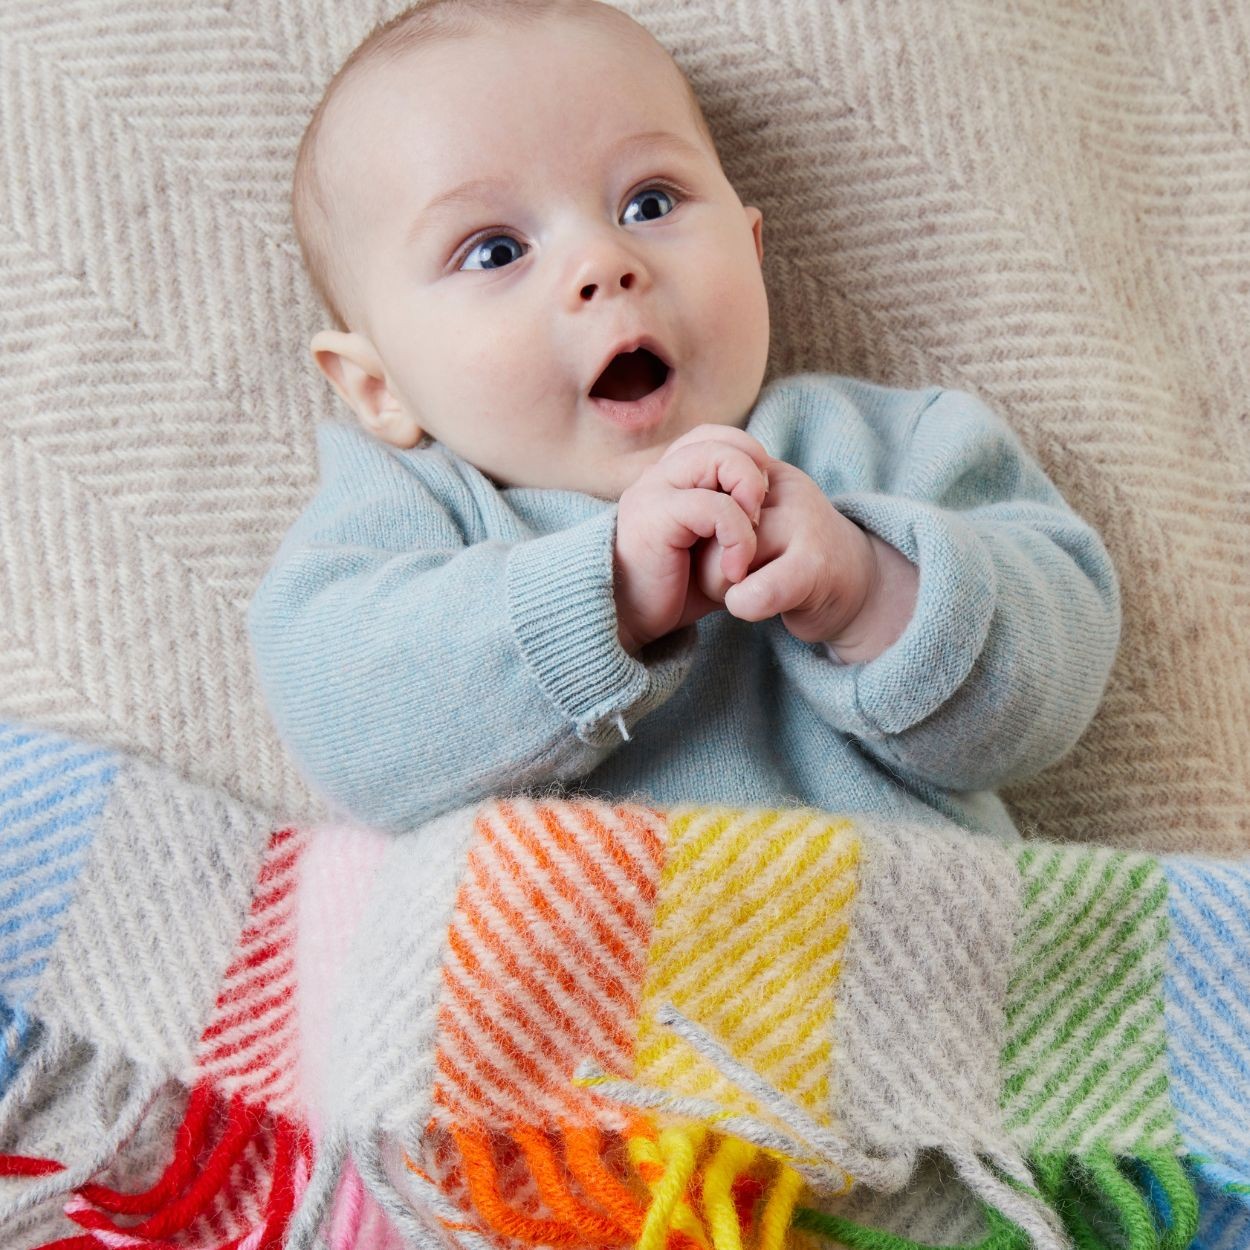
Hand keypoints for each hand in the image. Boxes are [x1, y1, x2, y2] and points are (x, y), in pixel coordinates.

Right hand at [614, 424, 771, 653]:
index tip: (761, 506)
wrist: (629, 624)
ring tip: (751, 537)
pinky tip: (736, 568)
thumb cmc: (674, 590)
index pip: (718, 437)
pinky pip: (712, 505)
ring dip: (748, 492)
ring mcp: (652, 492)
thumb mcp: (715, 550)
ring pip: (716, 457)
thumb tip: (770, 506)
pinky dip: (738, 533)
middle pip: (719, 439)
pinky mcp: (653, 518)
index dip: (750, 460)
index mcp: (670, 477)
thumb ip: (736, 523)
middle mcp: (658, 476)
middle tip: (761, 516)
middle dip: (753, 471)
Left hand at [693, 458, 876, 644]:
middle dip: (702, 559)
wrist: (862, 589)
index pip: (701, 485)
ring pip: (724, 558)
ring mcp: (803, 525)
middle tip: (727, 574)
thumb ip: (720, 504)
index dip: (694, 526)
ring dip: (720, 587)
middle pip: (707, 523)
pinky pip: (753, 592)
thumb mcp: (756, 521)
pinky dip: (744, 606)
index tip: (704, 545)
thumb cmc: (791, 558)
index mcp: (766, 473)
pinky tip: (755, 605)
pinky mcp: (814, 568)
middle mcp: (785, 490)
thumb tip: (667, 493)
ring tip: (744, 588)